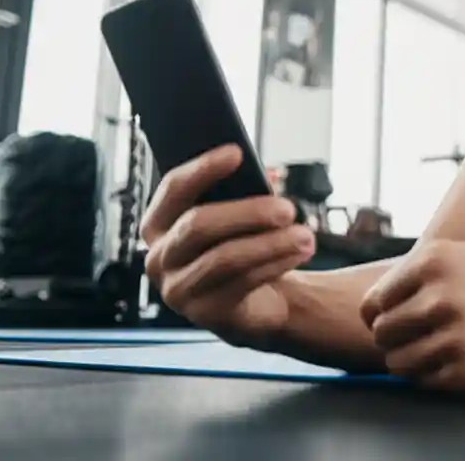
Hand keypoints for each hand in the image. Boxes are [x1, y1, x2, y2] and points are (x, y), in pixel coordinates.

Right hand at [141, 145, 316, 348]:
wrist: (253, 303)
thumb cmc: (239, 247)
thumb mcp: (235, 218)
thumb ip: (238, 197)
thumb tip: (266, 177)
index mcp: (160, 223)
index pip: (174, 189)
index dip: (203, 168)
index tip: (236, 152)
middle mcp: (159, 257)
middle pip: (198, 225)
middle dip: (248, 213)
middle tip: (288, 208)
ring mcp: (178, 289)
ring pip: (224, 257)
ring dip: (271, 243)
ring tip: (305, 235)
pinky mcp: (205, 313)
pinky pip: (242, 282)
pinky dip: (276, 263)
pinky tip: (299, 252)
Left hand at [359, 240, 464, 390]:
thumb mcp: (455, 256)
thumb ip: (410, 276)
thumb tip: (367, 310)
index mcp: (432, 263)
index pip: (372, 304)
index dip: (376, 316)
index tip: (392, 319)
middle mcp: (440, 298)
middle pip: (381, 334)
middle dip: (392, 339)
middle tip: (411, 337)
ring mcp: (454, 337)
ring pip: (397, 362)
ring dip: (407, 361)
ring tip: (428, 351)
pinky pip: (423, 382)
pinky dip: (431, 375)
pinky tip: (450, 360)